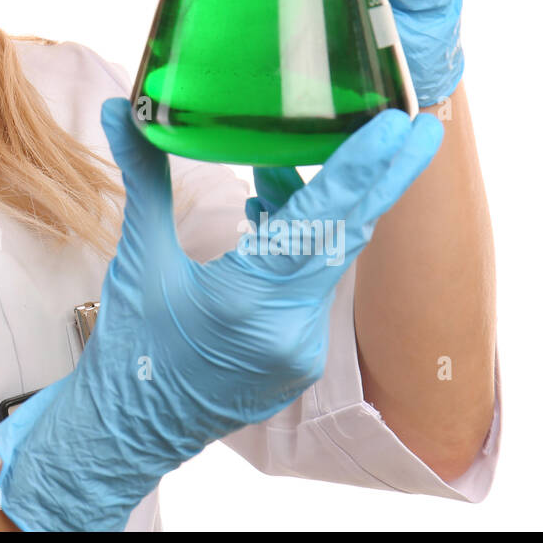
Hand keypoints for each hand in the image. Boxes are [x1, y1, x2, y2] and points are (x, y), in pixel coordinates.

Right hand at [0, 96, 443, 530]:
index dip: (361, 168)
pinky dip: (303, 240)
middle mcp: (291, 328)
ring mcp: (302, 348)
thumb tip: (121, 110)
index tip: (394, 126)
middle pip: (349, 236)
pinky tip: (272, 204)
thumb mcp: (139, 257)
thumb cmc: (131, 349)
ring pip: (329, 257)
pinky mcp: (300, 355)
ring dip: (326, 204)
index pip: (321, 221)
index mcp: (250, 300)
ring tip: (309, 147)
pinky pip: (314, 283)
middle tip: (421, 124)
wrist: (130, 432)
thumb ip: (143, 176)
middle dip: (386, 177)